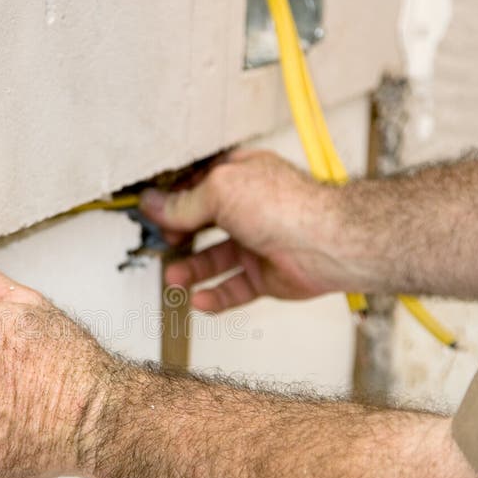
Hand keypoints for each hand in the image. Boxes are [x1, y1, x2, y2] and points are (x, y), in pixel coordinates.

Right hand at [139, 149, 350, 310]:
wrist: (327, 245)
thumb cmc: (286, 207)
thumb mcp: (220, 191)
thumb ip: (183, 203)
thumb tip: (153, 204)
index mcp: (239, 178)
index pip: (196, 186)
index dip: (172, 200)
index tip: (149, 213)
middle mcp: (247, 209)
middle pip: (201, 224)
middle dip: (178, 236)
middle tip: (163, 244)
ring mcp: (256, 243)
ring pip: (213, 259)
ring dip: (190, 270)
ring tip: (174, 279)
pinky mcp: (264, 276)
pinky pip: (232, 288)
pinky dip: (214, 296)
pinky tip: (200, 299)